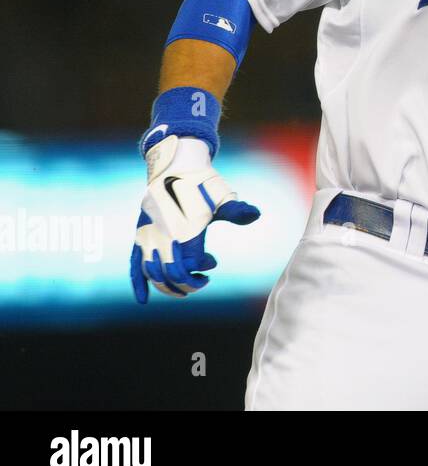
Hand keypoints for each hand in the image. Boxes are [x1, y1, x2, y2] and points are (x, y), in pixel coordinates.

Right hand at [130, 134, 259, 302]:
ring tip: (183, 287)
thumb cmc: (203, 183)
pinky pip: (134, 265)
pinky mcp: (140, 236)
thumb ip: (236, 211)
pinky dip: (139, 284)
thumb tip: (256, 214)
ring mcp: (149, 237)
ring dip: (169, 287)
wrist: (175, 165)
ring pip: (154, 274)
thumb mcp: (222, 197)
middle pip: (172, 275)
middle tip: (202, 280)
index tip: (212, 262)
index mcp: (186, 230)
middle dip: (188, 284)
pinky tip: (143, 300)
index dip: (201, 269)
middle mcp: (165, 236)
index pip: (190, 265)